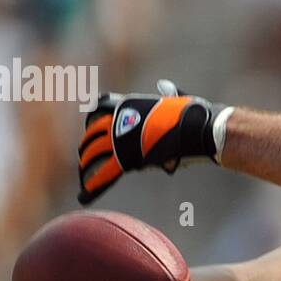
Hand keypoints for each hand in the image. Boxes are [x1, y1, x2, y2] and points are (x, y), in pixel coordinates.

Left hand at [77, 80, 227, 204]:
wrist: (197, 128)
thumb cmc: (194, 115)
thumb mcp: (177, 100)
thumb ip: (168, 94)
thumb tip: (163, 85)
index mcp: (131, 103)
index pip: (101, 108)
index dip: (93, 120)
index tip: (90, 127)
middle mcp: (121, 118)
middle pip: (95, 132)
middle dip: (88, 145)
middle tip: (85, 156)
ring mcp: (122, 137)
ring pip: (95, 151)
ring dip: (87, 163)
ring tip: (83, 174)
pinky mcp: (128, 157)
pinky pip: (106, 171)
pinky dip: (95, 184)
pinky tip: (85, 194)